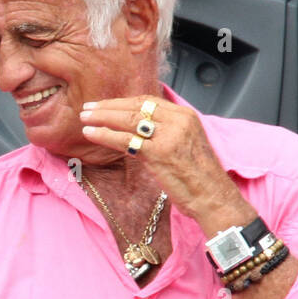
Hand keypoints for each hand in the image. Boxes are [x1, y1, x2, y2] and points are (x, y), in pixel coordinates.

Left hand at [79, 96, 252, 227]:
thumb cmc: (199, 177)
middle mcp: (178, 120)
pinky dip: (106, 136)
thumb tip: (140, 128)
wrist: (213, 197)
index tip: (105, 104)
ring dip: (103, 118)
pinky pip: (126, 140)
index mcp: (185, 115)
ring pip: (129, 120)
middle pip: (136, 107)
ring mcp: (169, 136)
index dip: (123, 102)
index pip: (148, 101)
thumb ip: (166, 131)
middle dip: (108, 107)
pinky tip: (92, 134)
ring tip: (84, 119)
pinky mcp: (159, 153)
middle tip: (88, 108)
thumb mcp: (185, 144)